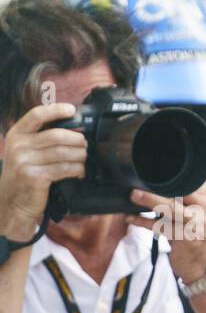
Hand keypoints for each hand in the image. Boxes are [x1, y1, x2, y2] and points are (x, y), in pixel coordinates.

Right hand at [0, 103, 85, 237]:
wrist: (12, 202)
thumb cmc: (25, 175)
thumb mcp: (25, 152)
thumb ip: (41, 139)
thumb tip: (72, 129)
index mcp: (17, 134)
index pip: (36, 115)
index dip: (56, 110)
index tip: (72, 110)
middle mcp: (19, 145)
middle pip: (57, 135)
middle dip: (77, 140)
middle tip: (86, 145)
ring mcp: (25, 161)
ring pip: (63, 152)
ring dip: (80, 156)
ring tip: (84, 159)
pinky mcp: (35, 176)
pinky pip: (64, 168)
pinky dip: (78, 169)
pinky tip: (81, 172)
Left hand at [128, 187, 205, 283]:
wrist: (200, 265)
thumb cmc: (192, 236)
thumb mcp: (192, 214)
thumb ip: (180, 200)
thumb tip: (150, 185)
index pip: (185, 184)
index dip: (165, 181)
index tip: (146, 179)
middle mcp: (204, 211)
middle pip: (179, 195)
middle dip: (156, 191)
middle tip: (135, 189)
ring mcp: (198, 225)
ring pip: (170, 210)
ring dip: (149, 204)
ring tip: (132, 199)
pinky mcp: (187, 238)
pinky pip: (161, 227)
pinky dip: (144, 222)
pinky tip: (131, 219)